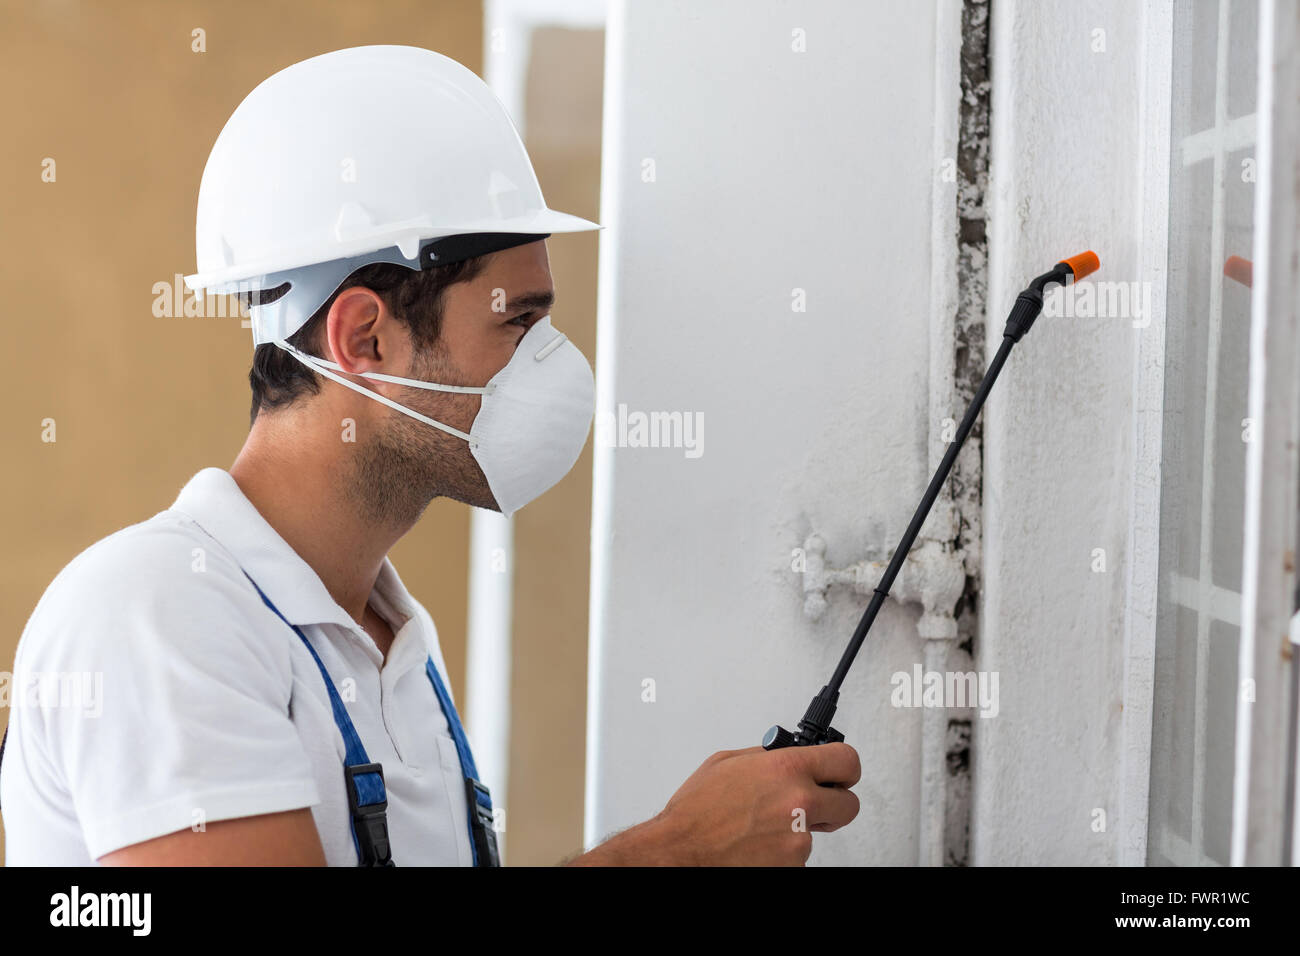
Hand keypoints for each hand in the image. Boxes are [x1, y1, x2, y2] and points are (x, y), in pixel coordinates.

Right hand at [653, 743, 860, 864]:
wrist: (682, 850)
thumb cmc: (697, 810)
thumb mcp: (728, 762)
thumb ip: (766, 756)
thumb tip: (783, 754)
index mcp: (786, 768)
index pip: (847, 760)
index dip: (845, 767)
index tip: (841, 772)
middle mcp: (799, 802)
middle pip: (849, 803)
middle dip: (834, 801)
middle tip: (816, 802)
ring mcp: (798, 838)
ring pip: (819, 830)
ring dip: (801, 827)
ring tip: (764, 824)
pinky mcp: (793, 865)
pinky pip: (800, 853)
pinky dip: (784, 849)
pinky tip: (759, 841)